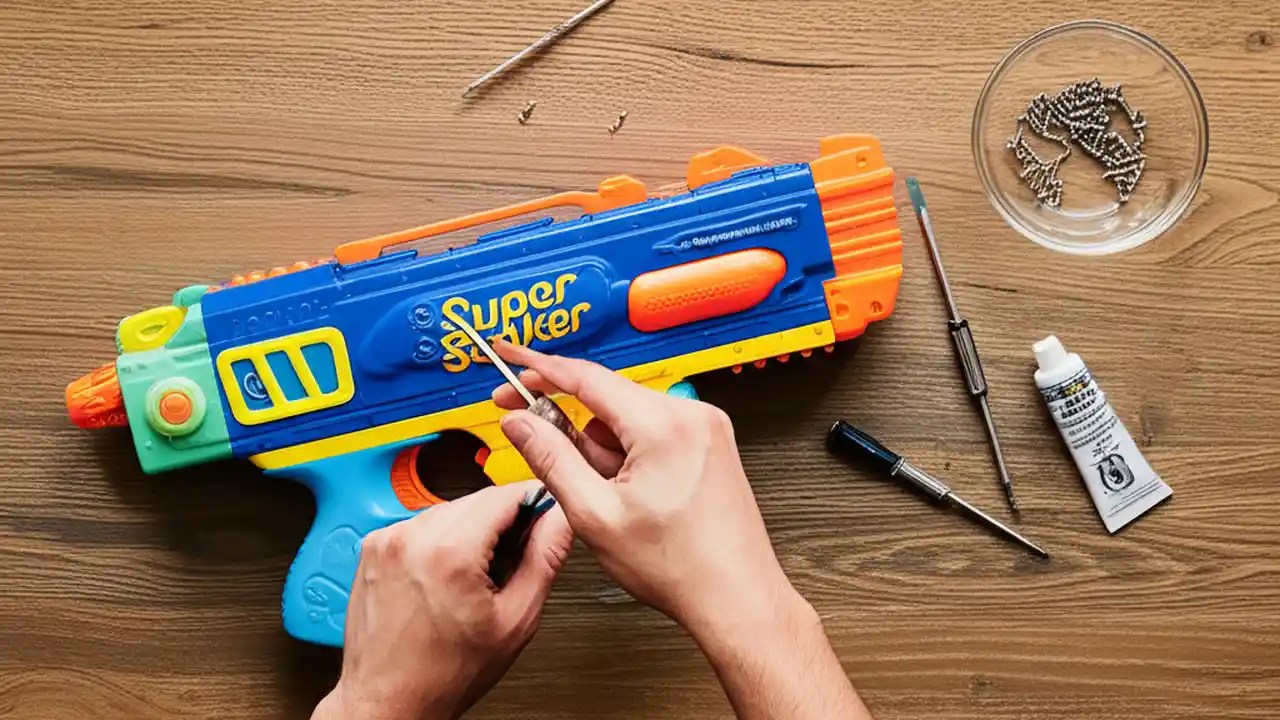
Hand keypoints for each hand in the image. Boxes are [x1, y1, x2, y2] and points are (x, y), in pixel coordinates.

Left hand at [313, 482, 572, 719]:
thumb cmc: (443, 674)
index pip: (504, 494)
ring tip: (477, 574)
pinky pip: (420, 526)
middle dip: (501, 520)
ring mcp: (387, 541)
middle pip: (476, 500)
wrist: (388, 701)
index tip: (544, 515)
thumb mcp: (515, 620)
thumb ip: (544, 558)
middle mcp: (412, 538)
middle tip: (513, 558)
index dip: (533, 501)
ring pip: (448, 510)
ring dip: (470, 530)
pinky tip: (446, 576)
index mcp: (450, 553)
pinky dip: (439, 540)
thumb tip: (561, 519)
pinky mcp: (373, 548)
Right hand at [490, 341, 802, 631]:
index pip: (585, 377)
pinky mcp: (711, 443)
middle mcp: (691, 414)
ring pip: (628, 417)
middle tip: (540, 446)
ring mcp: (706, 427)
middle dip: (572, 426)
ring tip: (610, 498)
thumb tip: (520, 423)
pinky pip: (654, 430)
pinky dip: (630, 454)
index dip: (537, 369)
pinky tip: (631, 493)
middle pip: (607, 398)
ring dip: (604, 448)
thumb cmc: (679, 566)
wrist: (736, 597)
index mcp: (662, 425)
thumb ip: (551, 460)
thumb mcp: (596, 515)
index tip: (509, 361)